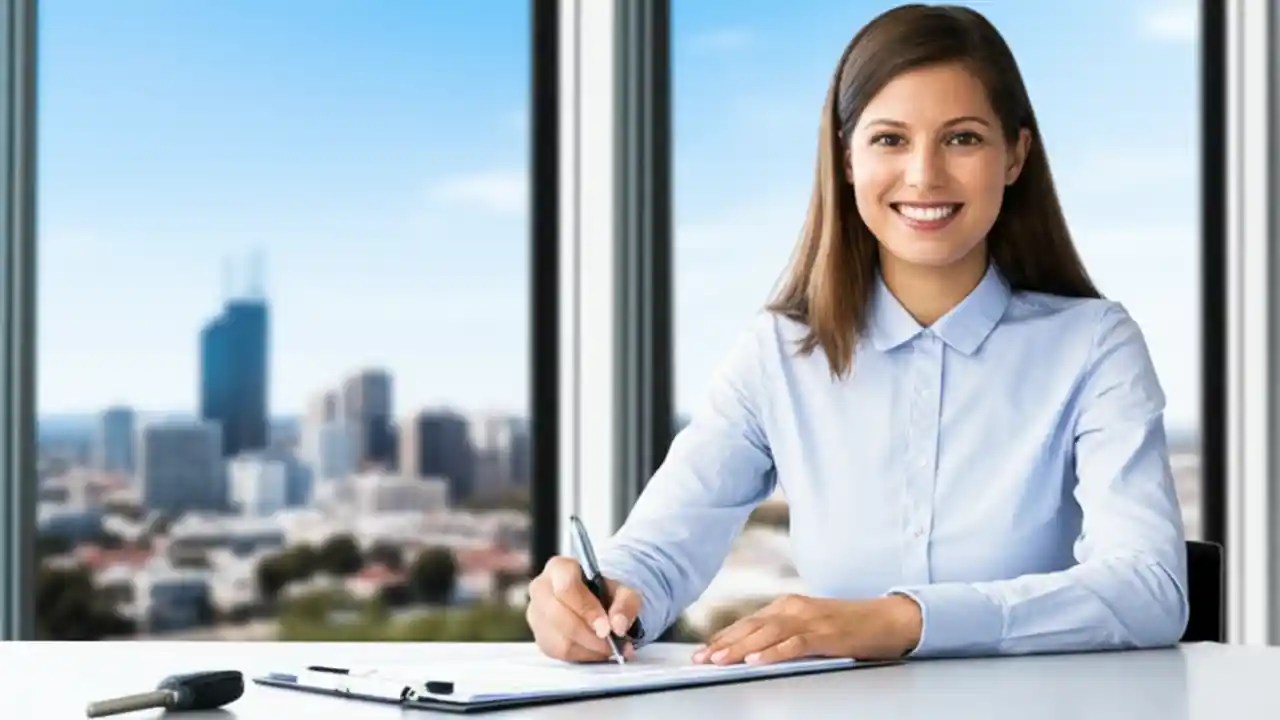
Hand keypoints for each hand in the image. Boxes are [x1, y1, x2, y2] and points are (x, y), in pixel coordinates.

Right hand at [526, 555, 642, 662]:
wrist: (592, 604)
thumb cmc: (604, 593)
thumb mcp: (623, 592)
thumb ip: (626, 604)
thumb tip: (618, 626)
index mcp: (559, 568)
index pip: (566, 587)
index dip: (587, 609)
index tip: (606, 628)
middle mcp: (541, 588)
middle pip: (558, 615)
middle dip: (588, 634)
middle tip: (610, 643)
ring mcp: (536, 614)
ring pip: (558, 638)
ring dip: (587, 648)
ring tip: (608, 648)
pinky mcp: (539, 636)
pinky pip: (558, 652)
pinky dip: (581, 655)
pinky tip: (596, 651)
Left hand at [691, 594, 922, 665]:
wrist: (888, 619)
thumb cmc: (848, 626)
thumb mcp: (810, 626)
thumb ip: (784, 633)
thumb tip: (754, 651)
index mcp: (788, 605)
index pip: (748, 622)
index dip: (724, 637)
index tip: (703, 651)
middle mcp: (794, 608)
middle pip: (751, 627)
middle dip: (723, 644)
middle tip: (701, 659)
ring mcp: (810, 620)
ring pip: (767, 634)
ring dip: (740, 649)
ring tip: (719, 660)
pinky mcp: (825, 634)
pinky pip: (794, 645)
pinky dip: (772, 653)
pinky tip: (756, 661)